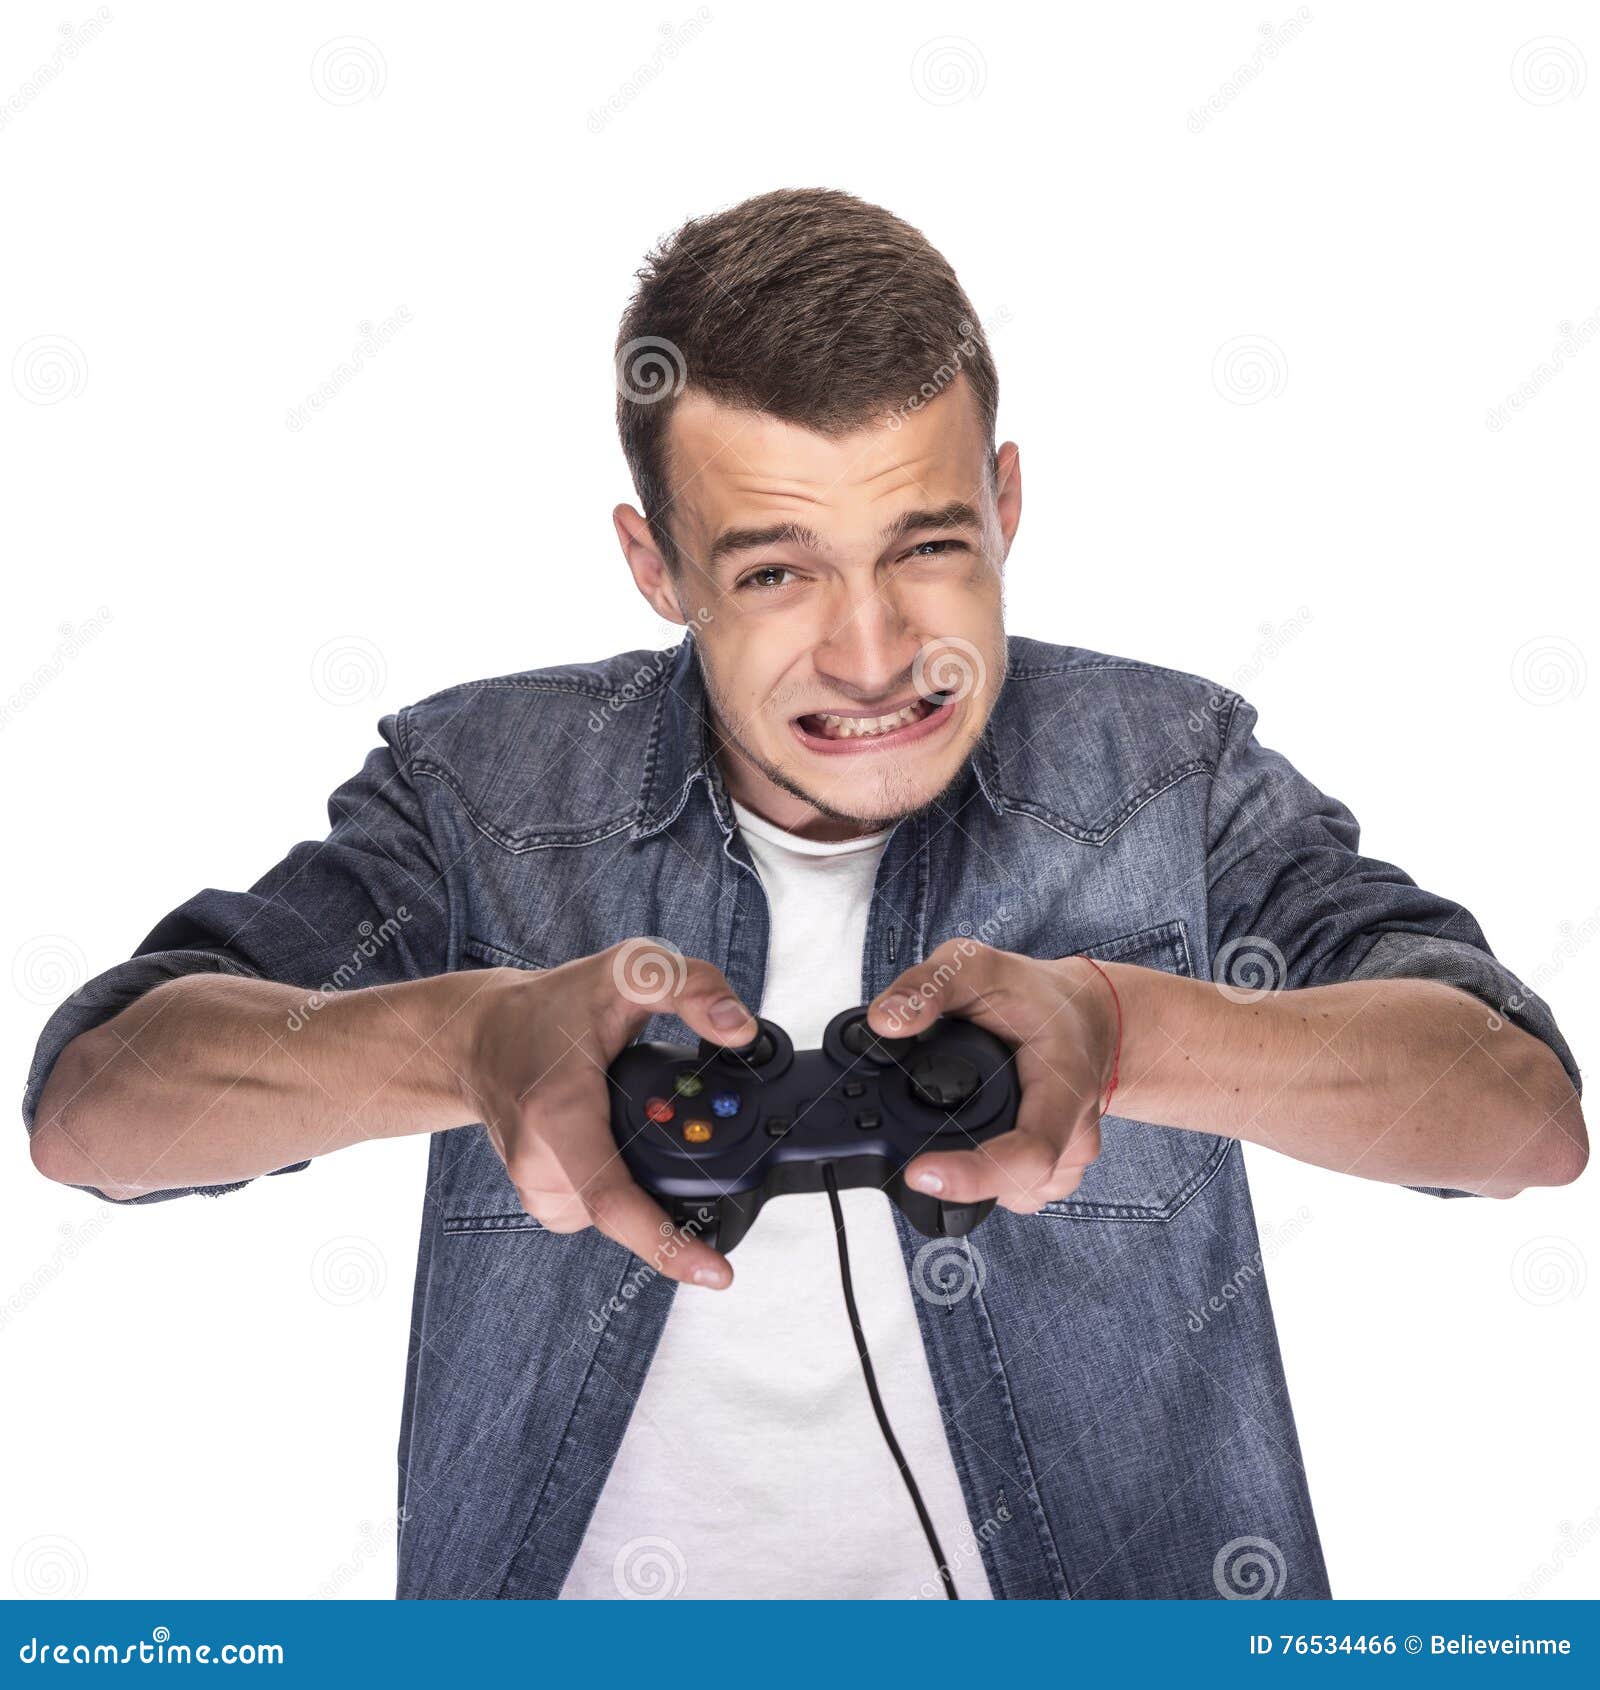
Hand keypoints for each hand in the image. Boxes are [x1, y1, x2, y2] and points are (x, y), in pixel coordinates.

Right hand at [457, 942, 757, 1287]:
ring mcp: (538, 1188)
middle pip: (635, 1206)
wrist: (476, 1037)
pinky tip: (618, 1138)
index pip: (615, 1201)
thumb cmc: (548, 1008)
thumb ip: (691, 987)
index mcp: (558, 1116)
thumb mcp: (627, 971)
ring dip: (651, 1174)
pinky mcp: (543, 1199)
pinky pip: (605, 1207)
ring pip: (623, 1208)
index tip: (717, 1274)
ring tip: (639, 1116)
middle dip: (679, 1182)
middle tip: (688, 1128)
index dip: (668, 1246)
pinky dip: (628, 1179)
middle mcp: (541, 1165)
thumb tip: (742, 1030)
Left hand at [866, 942, 1118, 1212]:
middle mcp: (1074, 1130)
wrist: (1081, 1017)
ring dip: (973, 1180)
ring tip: (944, 1141)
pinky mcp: (1056, 1170)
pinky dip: (984, 1179)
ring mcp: (1069, 1156)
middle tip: (912, 1157)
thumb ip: (929, 985)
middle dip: (958, 1180)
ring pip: (1016, 1195)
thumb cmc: (1035, 995)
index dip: (975, 1174)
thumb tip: (886, 1022)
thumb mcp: (978, 966)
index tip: (921, 1172)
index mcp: (1064, 1084)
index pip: (1030, 1151)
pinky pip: (1018, 1194)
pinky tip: (967, 1147)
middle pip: (1018, 1185)